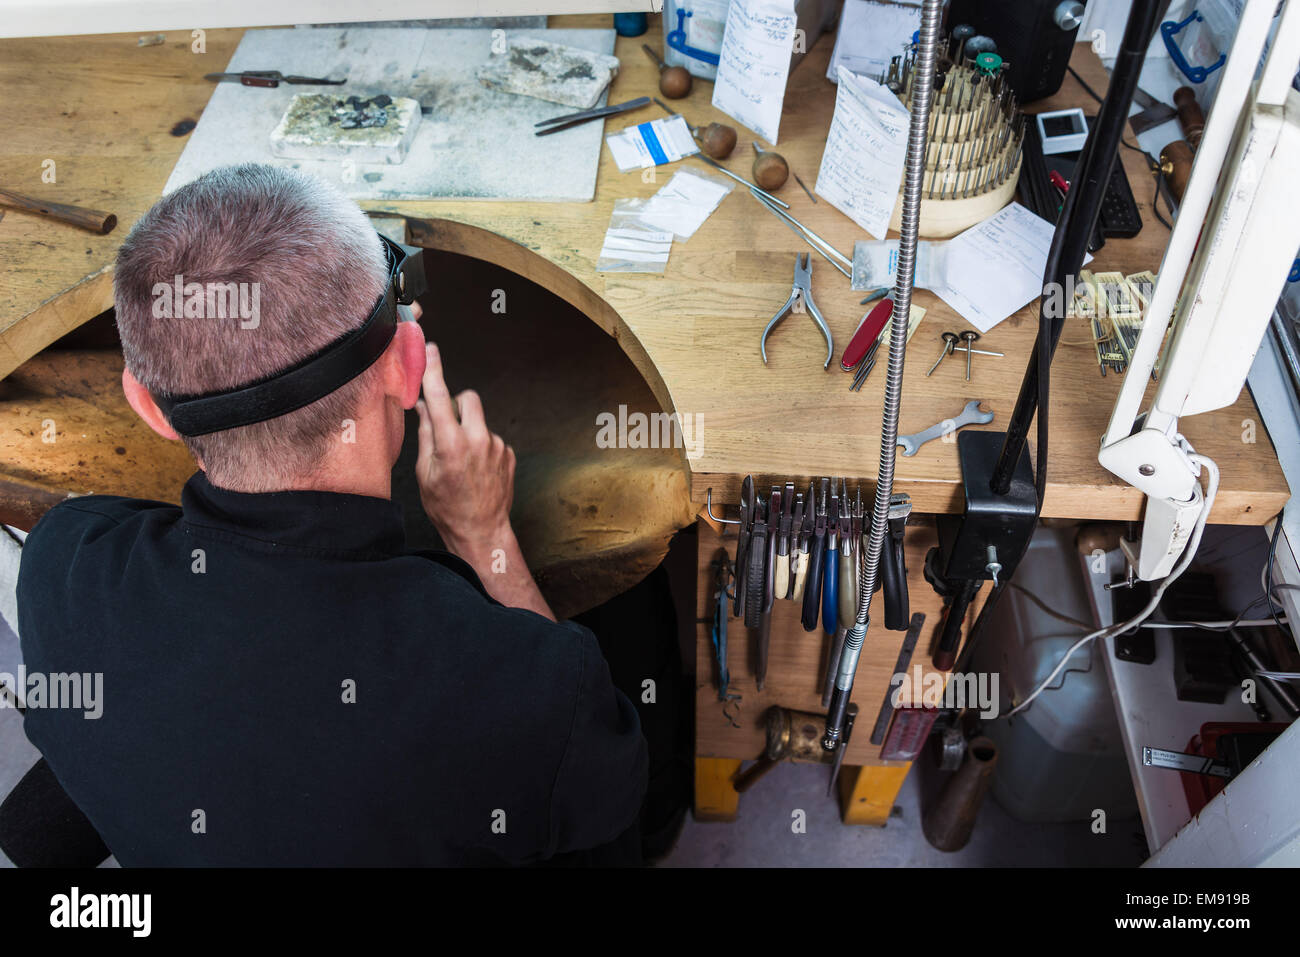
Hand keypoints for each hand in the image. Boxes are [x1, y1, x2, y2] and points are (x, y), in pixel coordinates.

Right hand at [415, 342, 514, 558]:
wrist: (482, 531)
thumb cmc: (447, 507)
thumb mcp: (425, 472)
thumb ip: (426, 434)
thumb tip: (423, 406)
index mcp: (450, 444)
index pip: (439, 396)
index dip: (433, 368)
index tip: (429, 348)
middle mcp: (477, 440)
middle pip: (468, 398)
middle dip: (456, 403)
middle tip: (446, 424)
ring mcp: (496, 446)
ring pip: (479, 421)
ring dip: (468, 430)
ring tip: (461, 461)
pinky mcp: (508, 453)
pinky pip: (490, 438)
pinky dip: (481, 447)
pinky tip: (475, 470)